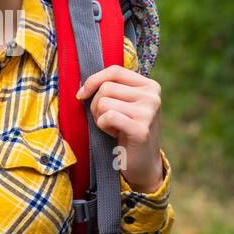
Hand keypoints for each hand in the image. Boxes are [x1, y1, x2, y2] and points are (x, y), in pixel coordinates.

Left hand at [76, 65, 163, 191]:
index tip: (82, 94)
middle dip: (96, 104)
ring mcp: (148, 112)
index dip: (93, 80)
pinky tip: (114, 134)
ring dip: (99, 117)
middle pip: (106, 87)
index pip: (114, 70)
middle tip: (105, 119)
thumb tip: (83, 84)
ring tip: (112, 127)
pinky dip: (103, 126)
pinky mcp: (141, 129)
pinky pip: (107, 117)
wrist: (142, 163)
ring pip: (104, 102)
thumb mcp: (124, 104)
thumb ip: (112, 88)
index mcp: (150, 85)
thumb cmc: (126, 131)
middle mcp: (152, 96)